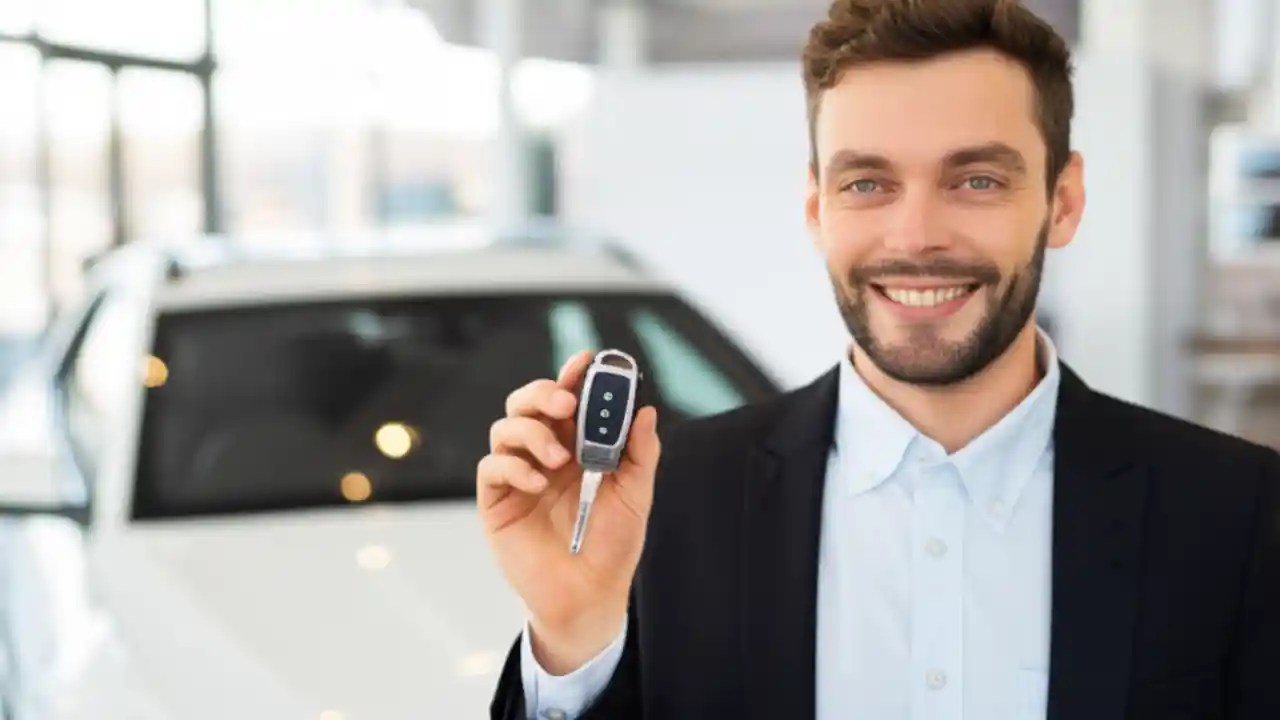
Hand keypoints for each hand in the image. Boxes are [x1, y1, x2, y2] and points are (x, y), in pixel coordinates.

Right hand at [477, 350, 660, 673]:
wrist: (589, 597)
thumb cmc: (612, 546)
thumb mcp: (635, 496)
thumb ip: (640, 453)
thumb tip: (646, 411)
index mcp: (577, 445)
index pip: (569, 399)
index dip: (574, 375)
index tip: (585, 359)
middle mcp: (544, 453)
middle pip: (528, 402)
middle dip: (544, 392)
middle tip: (566, 403)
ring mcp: (518, 475)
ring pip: (505, 427)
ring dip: (532, 432)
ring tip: (558, 460)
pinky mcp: (497, 501)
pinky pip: (492, 466)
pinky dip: (514, 465)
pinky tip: (538, 483)